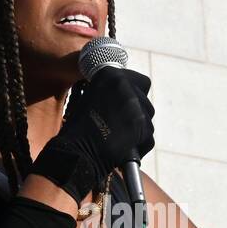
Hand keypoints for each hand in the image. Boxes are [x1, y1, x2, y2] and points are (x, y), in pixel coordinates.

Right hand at [31, 68, 154, 206]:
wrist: (78, 152)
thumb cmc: (78, 128)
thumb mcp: (91, 98)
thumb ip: (111, 93)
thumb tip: (124, 96)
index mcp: (111, 75)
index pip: (140, 80)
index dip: (134, 93)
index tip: (125, 103)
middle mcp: (126, 86)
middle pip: (144, 100)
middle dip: (137, 111)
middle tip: (121, 122)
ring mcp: (137, 107)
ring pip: (147, 118)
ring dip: (138, 127)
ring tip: (120, 136)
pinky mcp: (144, 128)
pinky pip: (148, 136)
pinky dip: (140, 144)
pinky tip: (124, 148)